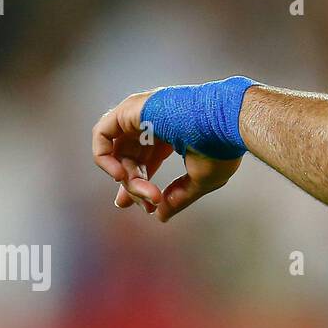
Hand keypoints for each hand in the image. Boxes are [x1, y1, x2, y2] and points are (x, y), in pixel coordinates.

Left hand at [92, 90, 241, 221]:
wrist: (226, 124)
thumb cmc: (221, 147)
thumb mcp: (201, 180)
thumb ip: (179, 196)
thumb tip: (160, 216)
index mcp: (170, 133)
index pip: (144, 158)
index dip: (138, 183)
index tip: (144, 207)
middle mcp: (152, 121)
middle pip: (129, 159)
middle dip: (133, 186)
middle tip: (146, 204)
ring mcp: (140, 114)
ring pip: (117, 152)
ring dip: (125, 178)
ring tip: (140, 191)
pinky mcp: (129, 110)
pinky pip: (101, 135)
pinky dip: (104, 158)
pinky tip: (120, 176)